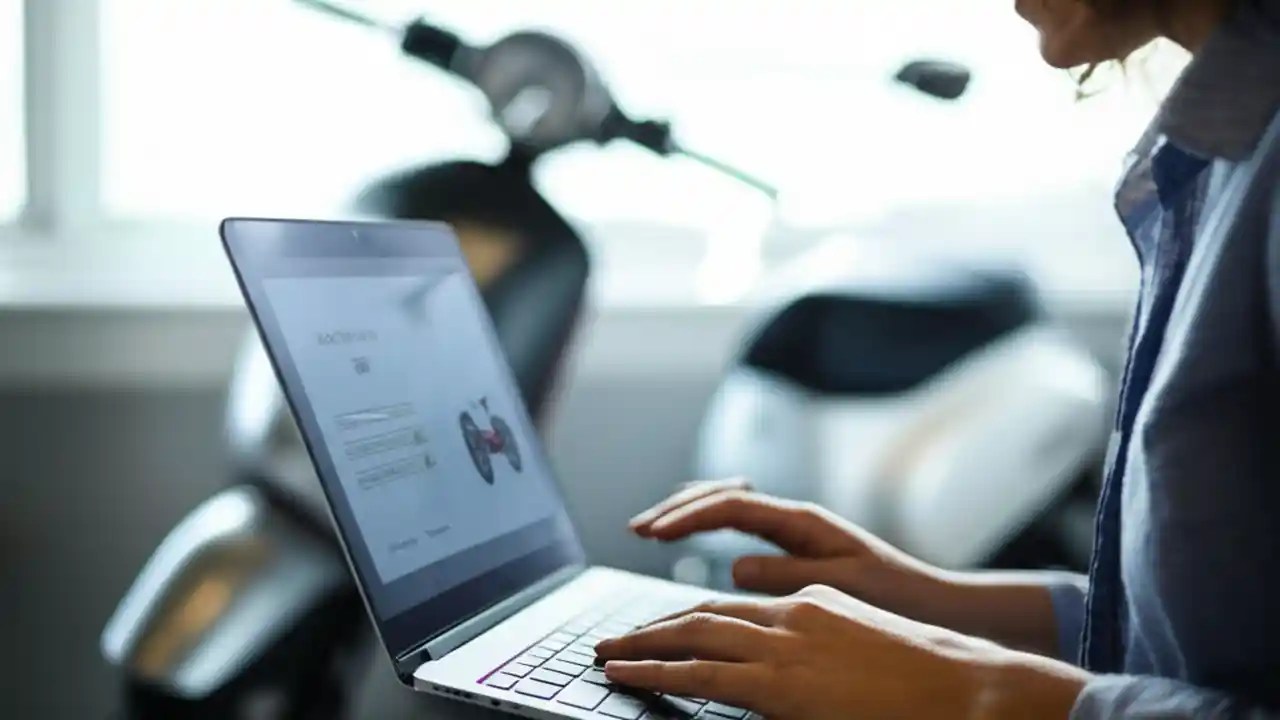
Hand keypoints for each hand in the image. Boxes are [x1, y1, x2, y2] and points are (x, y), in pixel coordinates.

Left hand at [595, 585, 1087, 719]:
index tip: (658, 628)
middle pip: (702, 612)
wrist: (964, 687)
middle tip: (614, 641)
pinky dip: (655, 669)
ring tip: (606, 655)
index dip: (688, 616)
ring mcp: (783, 644)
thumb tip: (791, 678)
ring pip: (692, 633)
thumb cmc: (924, 680)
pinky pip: (701, 671)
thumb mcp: (859, 649)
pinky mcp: (779, 682)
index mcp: (811, 604)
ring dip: (642, 643)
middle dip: (652, 626)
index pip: (732, 605)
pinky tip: (625, 673)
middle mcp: (790, 613)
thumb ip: (816, 654)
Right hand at [630, 480, 946, 618]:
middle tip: (639, 529)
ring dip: (690, 510)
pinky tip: (694, 534)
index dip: (688, 516)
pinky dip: (710, 521)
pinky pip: (741, 521)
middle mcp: (795, 515)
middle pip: (723, 494)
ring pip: (729, 502)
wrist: (934, 602)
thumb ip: (786, 575)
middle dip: (678, 507)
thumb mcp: (840, 588)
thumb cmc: (895, 597)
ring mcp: (794, 527)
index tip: (653, 533)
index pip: (732, 504)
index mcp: (804, 521)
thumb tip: (733, 566)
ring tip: (653, 529)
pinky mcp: (794, 544)